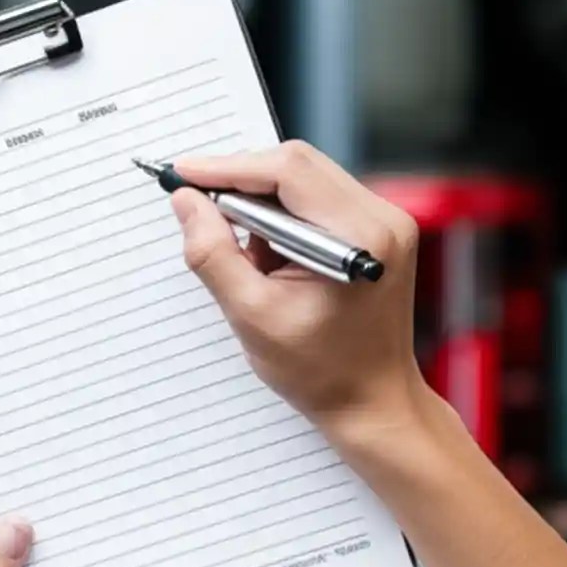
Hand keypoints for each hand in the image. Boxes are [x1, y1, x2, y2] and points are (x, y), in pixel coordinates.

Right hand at [169, 141, 429, 439]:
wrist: (373, 401)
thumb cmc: (320, 370)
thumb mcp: (251, 314)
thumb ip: (213, 253)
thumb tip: (186, 202)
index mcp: (361, 237)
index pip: (286, 172)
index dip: (227, 167)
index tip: (183, 175)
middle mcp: (382, 218)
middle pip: (296, 165)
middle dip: (240, 181)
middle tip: (197, 205)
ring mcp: (384, 221)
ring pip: (303, 178)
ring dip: (259, 203)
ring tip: (247, 257)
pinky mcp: (375, 230)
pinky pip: (315, 199)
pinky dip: (279, 217)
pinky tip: (269, 259)